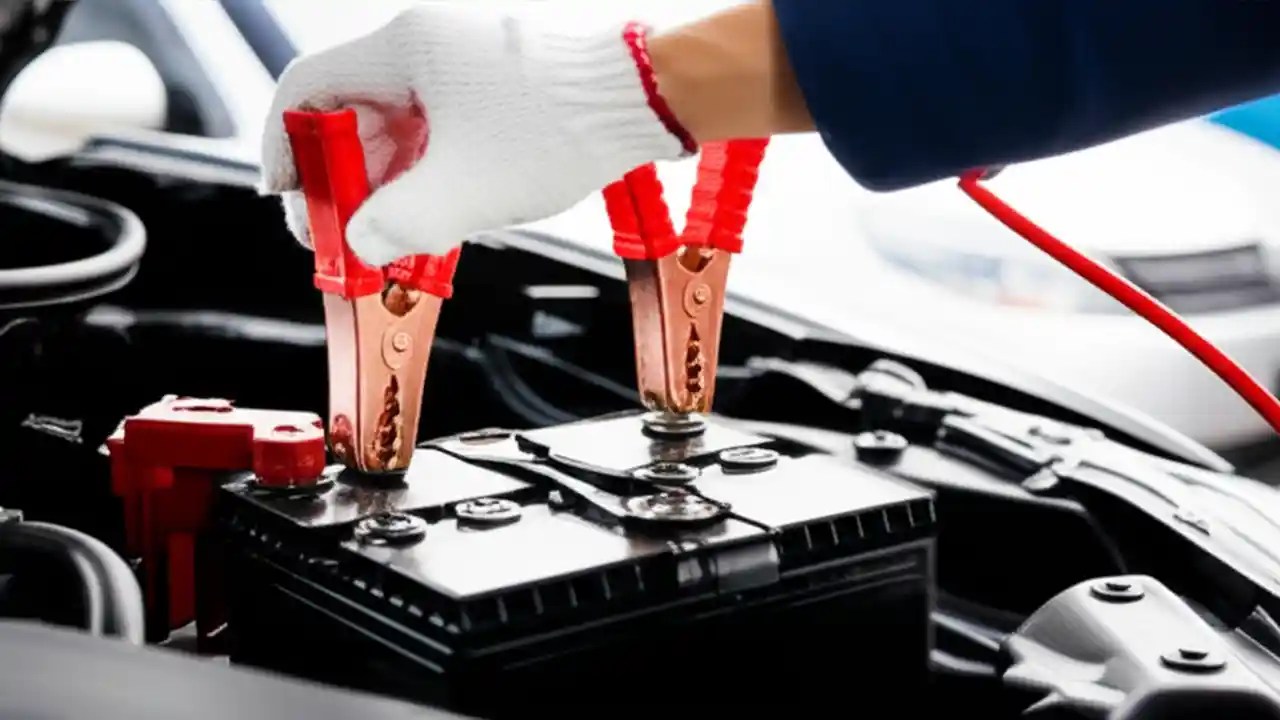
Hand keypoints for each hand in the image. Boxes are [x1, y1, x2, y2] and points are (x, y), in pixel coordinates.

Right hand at [260, 2, 688, 265]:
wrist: (645, 99)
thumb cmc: (563, 126)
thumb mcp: (465, 191)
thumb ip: (397, 224)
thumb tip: (359, 244)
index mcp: (406, 48)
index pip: (307, 87)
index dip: (285, 146)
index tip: (286, 196)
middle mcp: (429, 44)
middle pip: (351, 111)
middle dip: (342, 180)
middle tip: (344, 236)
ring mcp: (463, 63)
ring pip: (397, 126)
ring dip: (386, 183)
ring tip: (391, 237)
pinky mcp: (493, 86)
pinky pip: (437, 129)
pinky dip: (425, 173)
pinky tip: (434, 213)